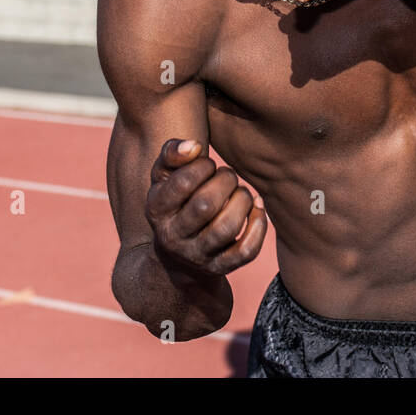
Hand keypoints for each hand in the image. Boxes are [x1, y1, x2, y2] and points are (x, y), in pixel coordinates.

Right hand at [145, 139, 267, 275]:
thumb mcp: (164, 177)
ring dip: (243, 201)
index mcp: (156, 210)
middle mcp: (173, 237)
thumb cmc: (175, 202)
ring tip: (242, 192)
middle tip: (228, 176)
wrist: (176, 258)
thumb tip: (194, 146)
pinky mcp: (221, 268)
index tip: (208, 164)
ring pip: (227, 228)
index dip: (202, 167)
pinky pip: (246, 251)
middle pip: (206, 205)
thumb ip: (172, 154)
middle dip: (226, 181)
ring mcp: (198, 256)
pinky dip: (259, 226)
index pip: (182, 184)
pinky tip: (257, 208)